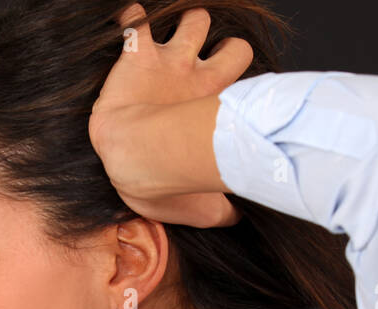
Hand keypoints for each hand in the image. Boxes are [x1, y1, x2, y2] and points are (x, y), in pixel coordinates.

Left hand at [89, 3, 253, 226]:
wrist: (134, 155)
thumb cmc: (163, 181)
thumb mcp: (199, 207)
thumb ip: (218, 211)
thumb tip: (235, 218)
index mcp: (217, 110)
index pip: (250, 92)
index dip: (241, 90)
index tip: (225, 105)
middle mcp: (201, 79)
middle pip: (235, 46)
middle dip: (223, 51)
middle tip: (203, 70)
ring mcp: (170, 61)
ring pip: (195, 21)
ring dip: (185, 28)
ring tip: (171, 44)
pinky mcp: (139, 55)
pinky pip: (134, 23)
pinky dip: (130, 21)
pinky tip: (127, 23)